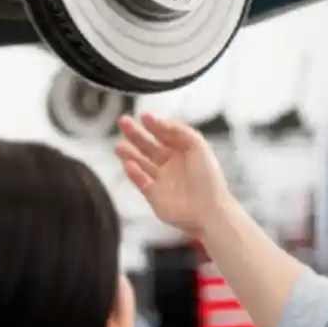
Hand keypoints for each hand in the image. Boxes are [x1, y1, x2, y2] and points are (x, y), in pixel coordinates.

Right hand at [115, 112, 234, 236]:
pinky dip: (134, 173)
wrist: (209, 211)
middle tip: (122, 122)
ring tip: (118, 145)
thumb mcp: (198, 146)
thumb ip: (180, 130)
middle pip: (148, 146)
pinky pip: (141, 181)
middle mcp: (171, 164)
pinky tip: (128, 164)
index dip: (154, 125)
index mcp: (183, 152)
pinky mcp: (154, 196)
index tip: (143, 116)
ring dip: (129, 154)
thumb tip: (160, 121)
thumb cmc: (207, 177)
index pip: (165, 134)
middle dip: (135, 135)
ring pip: (141, 164)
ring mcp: (162, 180)